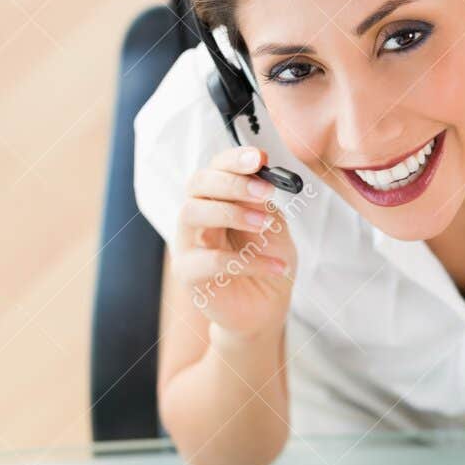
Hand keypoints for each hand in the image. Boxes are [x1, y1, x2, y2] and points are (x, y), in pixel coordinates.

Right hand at [172, 145, 296, 342]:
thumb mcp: (273, 224)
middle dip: (233, 182)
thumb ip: (263, 201)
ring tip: (265, 224)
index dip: (235, 159)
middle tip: (266, 192)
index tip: (261, 158)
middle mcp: (196, 216)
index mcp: (215, 198)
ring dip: (232, 212)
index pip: (215, 168)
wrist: (264, 306)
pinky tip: (276, 265)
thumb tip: (260, 172)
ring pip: (192, 212)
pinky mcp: (189, 274)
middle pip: (197, 184)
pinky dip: (249, 261)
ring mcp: (188, 244)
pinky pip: (212, 260)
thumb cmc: (266, 260)